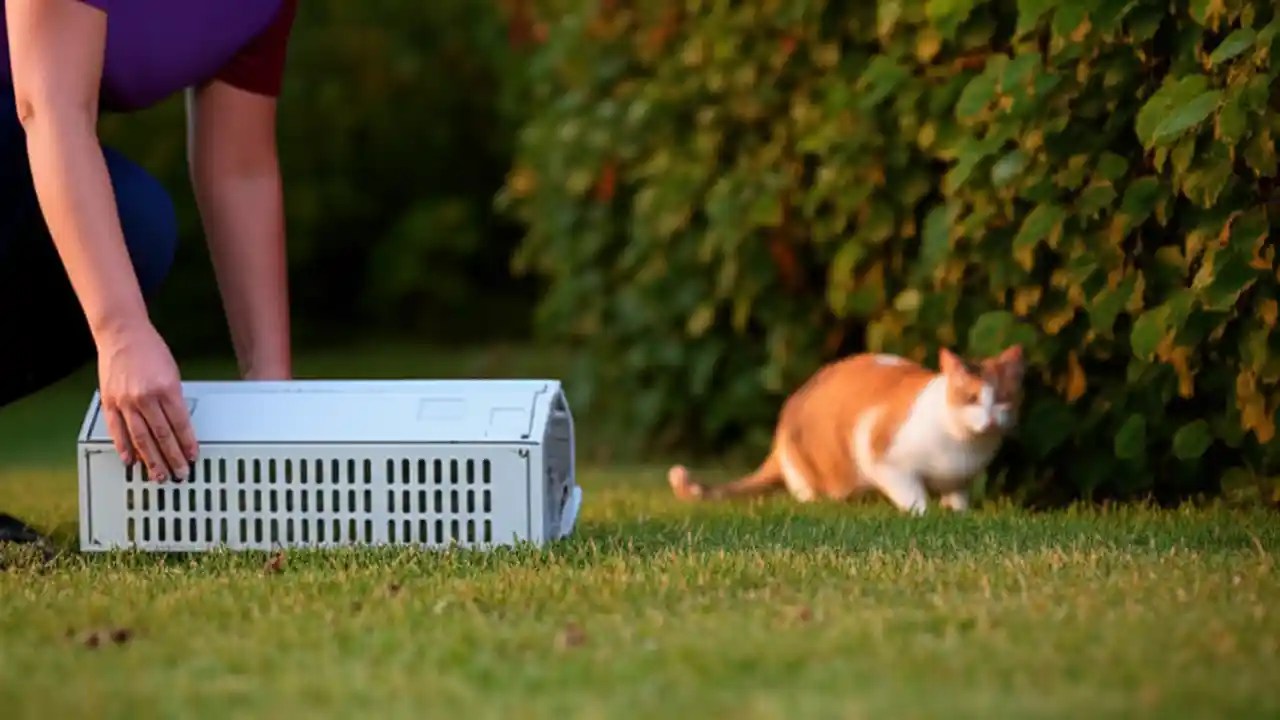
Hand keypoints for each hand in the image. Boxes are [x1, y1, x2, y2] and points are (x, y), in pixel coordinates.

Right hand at [96, 322, 197, 481]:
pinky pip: (117, 430)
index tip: (192, 457)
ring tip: (159, 475)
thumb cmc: (150, 350)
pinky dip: (124, 447)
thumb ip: (174, 399)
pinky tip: (130, 461)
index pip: (181, 424)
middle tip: (180, 474)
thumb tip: (178, 425)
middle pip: (162, 436)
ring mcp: (126, 401)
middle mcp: (146, 398)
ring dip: (151, 460)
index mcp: (167, 389)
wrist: (122, 334)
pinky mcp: (110, 402)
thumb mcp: (173, 373)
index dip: (187, 444)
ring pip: (141, 438)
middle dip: (173, 458)